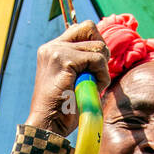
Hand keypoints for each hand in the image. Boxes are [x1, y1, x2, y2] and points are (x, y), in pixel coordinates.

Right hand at [25, 21, 110, 135]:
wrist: (48, 125)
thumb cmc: (63, 110)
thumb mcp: (75, 80)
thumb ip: (84, 63)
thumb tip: (104, 52)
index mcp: (52, 50)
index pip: (81, 28)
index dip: (94, 43)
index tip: (95, 66)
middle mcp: (52, 47)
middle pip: (90, 28)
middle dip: (100, 52)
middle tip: (96, 75)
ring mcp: (56, 51)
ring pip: (98, 46)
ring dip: (101, 69)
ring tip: (91, 86)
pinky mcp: (64, 59)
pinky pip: (97, 60)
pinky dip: (101, 76)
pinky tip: (92, 88)